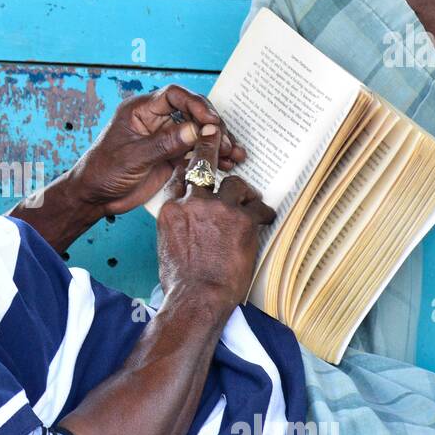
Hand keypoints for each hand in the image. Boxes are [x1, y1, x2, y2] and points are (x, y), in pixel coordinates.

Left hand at [67, 84, 246, 216]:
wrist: (94, 197)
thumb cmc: (102, 171)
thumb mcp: (133, 157)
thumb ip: (165, 143)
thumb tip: (198, 130)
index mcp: (141, 110)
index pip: (174, 95)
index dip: (196, 104)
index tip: (210, 121)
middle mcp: (156, 120)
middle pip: (192, 112)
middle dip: (212, 125)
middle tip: (224, 141)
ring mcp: (165, 138)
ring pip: (198, 132)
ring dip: (217, 141)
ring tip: (234, 153)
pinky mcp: (171, 156)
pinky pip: (196, 151)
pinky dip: (211, 156)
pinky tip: (226, 163)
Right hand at [156, 137, 275, 307]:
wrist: (197, 299)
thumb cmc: (181, 282)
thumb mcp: (166, 248)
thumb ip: (177, 227)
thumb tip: (188, 225)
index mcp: (171, 211)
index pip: (180, 180)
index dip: (191, 171)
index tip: (197, 167)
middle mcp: (193, 204)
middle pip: (203, 165)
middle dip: (209, 148)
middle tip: (216, 135)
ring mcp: (218, 210)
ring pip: (235, 184)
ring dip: (243, 193)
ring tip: (249, 202)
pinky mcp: (242, 220)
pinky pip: (258, 208)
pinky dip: (264, 213)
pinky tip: (267, 218)